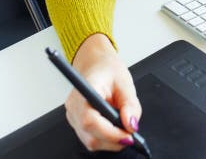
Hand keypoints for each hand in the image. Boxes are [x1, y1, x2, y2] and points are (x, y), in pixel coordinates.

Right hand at [65, 33, 141, 151]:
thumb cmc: (108, 69)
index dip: (109, 132)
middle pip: (90, 135)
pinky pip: (90, 138)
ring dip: (110, 141)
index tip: (127, 134)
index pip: (90, 120)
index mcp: (85, 91)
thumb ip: (130, 105)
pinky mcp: (77, 122)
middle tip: (131, 135)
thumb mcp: (125, 82)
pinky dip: (105, 138)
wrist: (96, 63)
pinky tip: (115, 130)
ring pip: (90, 141)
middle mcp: (74, 106)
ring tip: (125, 131)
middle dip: (113, 140)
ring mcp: (73, 116)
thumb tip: (131, 126)